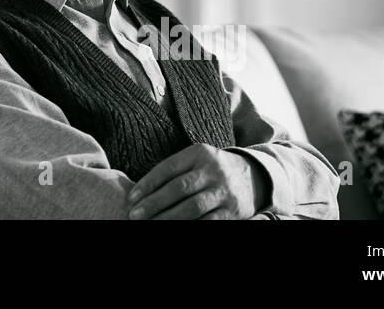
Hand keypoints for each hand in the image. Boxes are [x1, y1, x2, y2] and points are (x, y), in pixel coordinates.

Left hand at [126, 144, 262, 219]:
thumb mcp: (195, 159)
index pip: (168, 168)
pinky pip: (208, 222)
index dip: (147, 184)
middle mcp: (212, 170)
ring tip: (150, 224)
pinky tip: (174, 229)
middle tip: (135, 215)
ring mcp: (223, 191)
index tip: (131, 198)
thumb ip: (173, 170)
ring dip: (168, 218)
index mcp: (198, 153)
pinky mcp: (232, 211)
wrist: (252, 176)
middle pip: (178, 188)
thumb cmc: (211, 169)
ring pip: (192, 207)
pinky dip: (190, 226)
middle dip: (154, 203)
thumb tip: (141, 191)